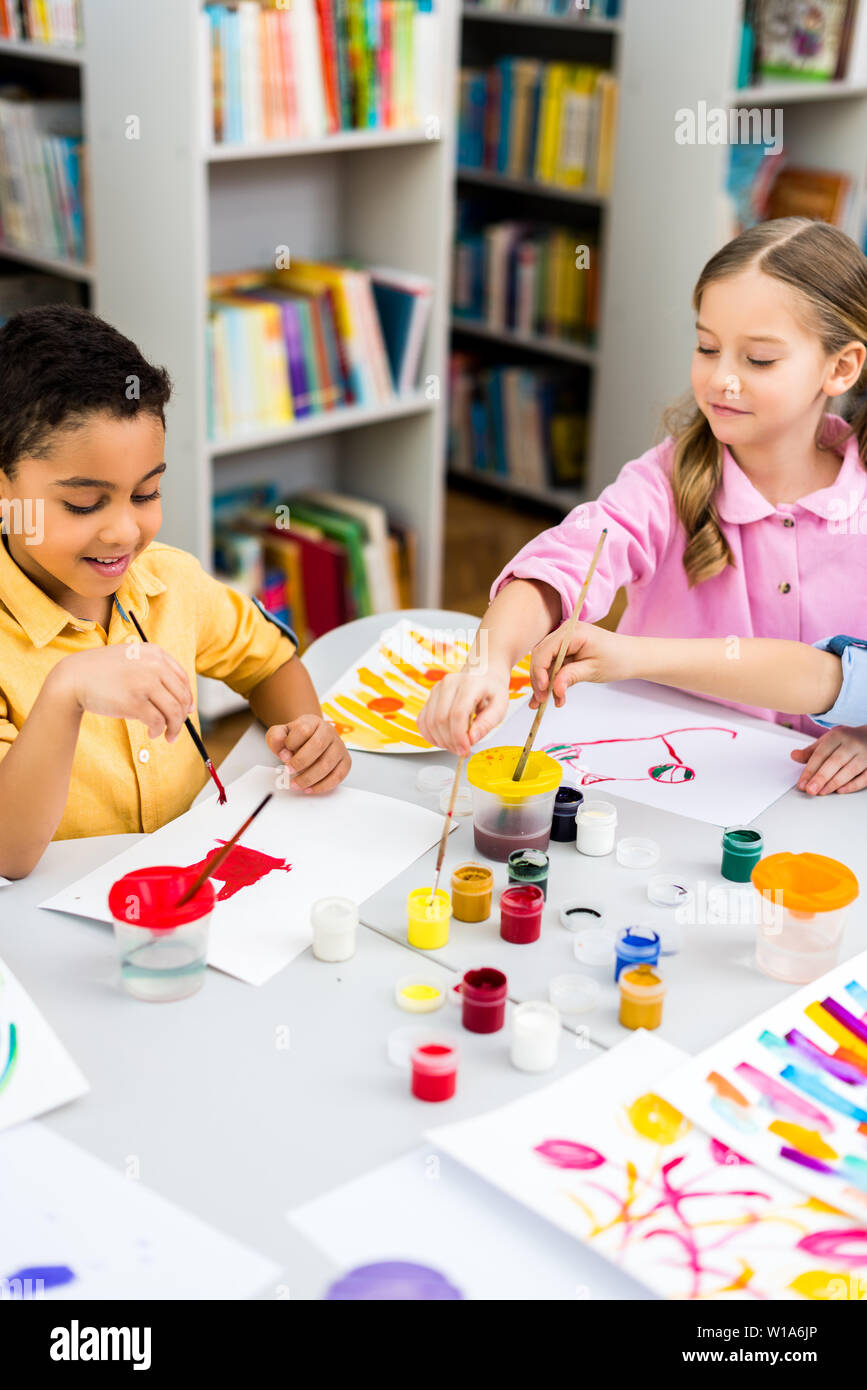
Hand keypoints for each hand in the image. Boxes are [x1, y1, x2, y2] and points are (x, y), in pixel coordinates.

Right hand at [50, 642, 193, 740]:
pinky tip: (152, 733)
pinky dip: (158, 730)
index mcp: (154, 653)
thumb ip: (155, 672)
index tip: (187, 711)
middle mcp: (153, 665)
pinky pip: (157, 721)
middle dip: (182, 717)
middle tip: (177, 729)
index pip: (183, 678)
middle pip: (181, 696)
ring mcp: (144, 683)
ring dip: (174, 727)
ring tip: (168, 736)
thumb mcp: (132, 660)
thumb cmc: (103, 672)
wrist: (74, 677)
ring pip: (173, 711)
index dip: (188, 698)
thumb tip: (184, 703)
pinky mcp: (134, 702)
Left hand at [266, 714, 350, 793]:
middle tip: (288, 771)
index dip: (291, 743)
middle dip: (300, 762)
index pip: (303, 729)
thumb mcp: (281, 733)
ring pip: (327, 764)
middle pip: (318, 745)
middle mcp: (329, 732)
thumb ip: (276, 738)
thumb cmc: (297, 738)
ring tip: (295, 784)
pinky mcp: (345, 761)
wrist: (313, 740)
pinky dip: (322, 786)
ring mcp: (339, 747)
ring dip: (309, 778)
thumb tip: (284, 754)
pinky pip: (337, 776)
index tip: (283, 755)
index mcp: (313, 722)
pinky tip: (309, 788)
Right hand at [417, 660, 511, 755]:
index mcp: (470, 684)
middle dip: (450, 741)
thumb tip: (471, 739)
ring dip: (440, 740)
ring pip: (429, 721)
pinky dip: (429, 734)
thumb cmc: (492, 688)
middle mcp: (449, 684)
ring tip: (454, 746)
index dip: (459, 736)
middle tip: (461, 750)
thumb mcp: (500, 706)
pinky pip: (422, 719)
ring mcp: (437, 689)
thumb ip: (486, 724)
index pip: (457, 714)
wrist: (482, 670)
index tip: (465, 749)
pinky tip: (442, 740)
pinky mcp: (431, 696)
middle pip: (440, 719)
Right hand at [529, 621, 633, 708]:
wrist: (631, 656)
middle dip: (539, 679)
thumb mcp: (593, 670)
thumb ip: (571, 676)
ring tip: (547, 702)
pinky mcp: (565, 649)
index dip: (539, 671)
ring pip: (544, 662)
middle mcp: (565, 632)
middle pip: (540, 656)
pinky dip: (551, 680)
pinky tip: (551, 696)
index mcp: (573, 632)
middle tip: (542, 700)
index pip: (545, 650)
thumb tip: (554, 688)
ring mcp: (564, 640)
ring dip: (544, 683)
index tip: (542, 690)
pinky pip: (552, 665)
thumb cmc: (617, 659)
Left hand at [791, 725, 866, 794]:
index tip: (802, 783)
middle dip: (821, 777)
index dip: (810, 770)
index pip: (821, 754)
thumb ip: (810, 752)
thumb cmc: (845, 741)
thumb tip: (794, 756)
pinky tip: (840, 791)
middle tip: (810, 790)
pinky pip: (865, 777)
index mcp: (837, 736)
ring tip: (822, 792)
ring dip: (834, 783)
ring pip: (850, 770)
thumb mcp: (827, 742)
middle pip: (835, 762)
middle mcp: (852, 743)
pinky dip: (852, 785)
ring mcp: (865, 754)